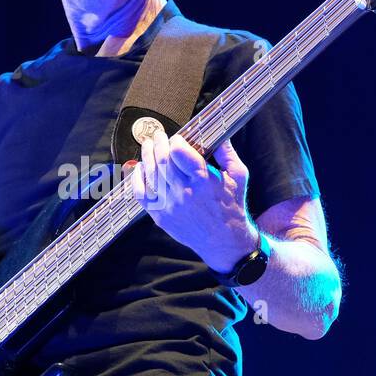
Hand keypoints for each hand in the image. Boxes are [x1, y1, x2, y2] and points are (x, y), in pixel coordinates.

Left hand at [122, 130, 260, 273]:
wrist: (224, 241)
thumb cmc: (232, 207)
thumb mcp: (238, 177)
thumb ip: (227, 153)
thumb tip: (220, 134)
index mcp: (204, 181)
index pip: (180, 153)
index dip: (175, 142)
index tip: (177, 138)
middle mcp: (185, 193)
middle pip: (163, 161)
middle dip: (158, 144)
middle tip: (158, 136)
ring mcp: (170, 206)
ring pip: (151, 174)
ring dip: (147, 156)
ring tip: (148, 146)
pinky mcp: (161, 217)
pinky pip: (142, 195)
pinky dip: (137, 179)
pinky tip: (140, 168)